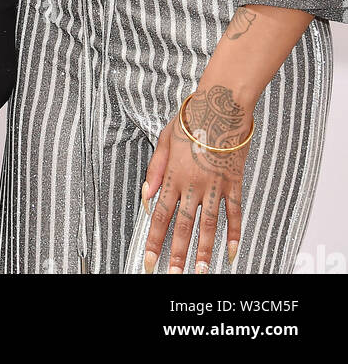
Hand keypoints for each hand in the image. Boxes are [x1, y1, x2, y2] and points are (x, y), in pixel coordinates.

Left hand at [142, 84, 254, 273]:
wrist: (221, 105)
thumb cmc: (192, 118)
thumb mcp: (165, 138)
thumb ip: (155, 169)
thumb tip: (146, 197)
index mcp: (174, 174)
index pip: (161, 214)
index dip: (155, 240)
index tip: (149, 259)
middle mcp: (193, 183)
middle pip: (183, 225)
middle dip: (177, 254)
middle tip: (173, 274)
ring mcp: (215, 185)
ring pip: (208, 225)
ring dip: (203, 251)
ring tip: (199, 272)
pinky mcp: (234, 182)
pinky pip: (234, 212)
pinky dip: (234, 233)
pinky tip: (231, 252)